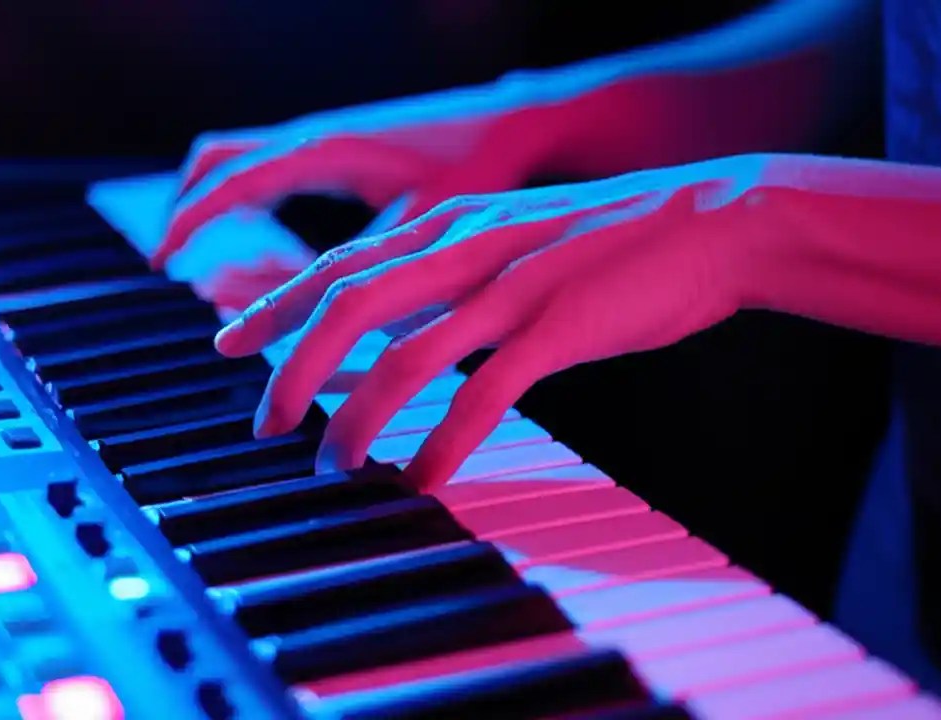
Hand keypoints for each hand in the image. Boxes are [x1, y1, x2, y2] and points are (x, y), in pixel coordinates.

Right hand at [151, 78, 593, 268]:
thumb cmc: (478, 167)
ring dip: (212, 205)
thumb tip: (324, 320)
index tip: (163, 262)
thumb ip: (368, 267)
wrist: (517, 121)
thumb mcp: (422, 224)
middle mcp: (313, 136)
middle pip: (217, 160)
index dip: (192, 223)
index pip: (233, 180)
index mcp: (323, 148)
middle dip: (186, 209)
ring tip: (202, 260)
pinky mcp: (337, 149)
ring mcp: (323, 138)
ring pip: (239, 160)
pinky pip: (268, 167)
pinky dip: (244, 201)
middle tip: (169, 262)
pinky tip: (256, 242)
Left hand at [215, 155, 765, 489]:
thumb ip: (448, 277)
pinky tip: (424, 477)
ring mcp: (511, 286)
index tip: (227, 342)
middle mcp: (466, 248)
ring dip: (359, 415)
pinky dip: (445, 439)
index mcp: (449, 226)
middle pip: (349, 304)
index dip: (275, 304)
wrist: (712, 220)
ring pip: (407, 353)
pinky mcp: (559, 326)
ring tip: (334, 463)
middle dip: (292, 368)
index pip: (337, 264)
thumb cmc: (606, 241)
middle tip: (264, 424)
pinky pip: (485, 390)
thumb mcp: (511, 242)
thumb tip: (393, 327)